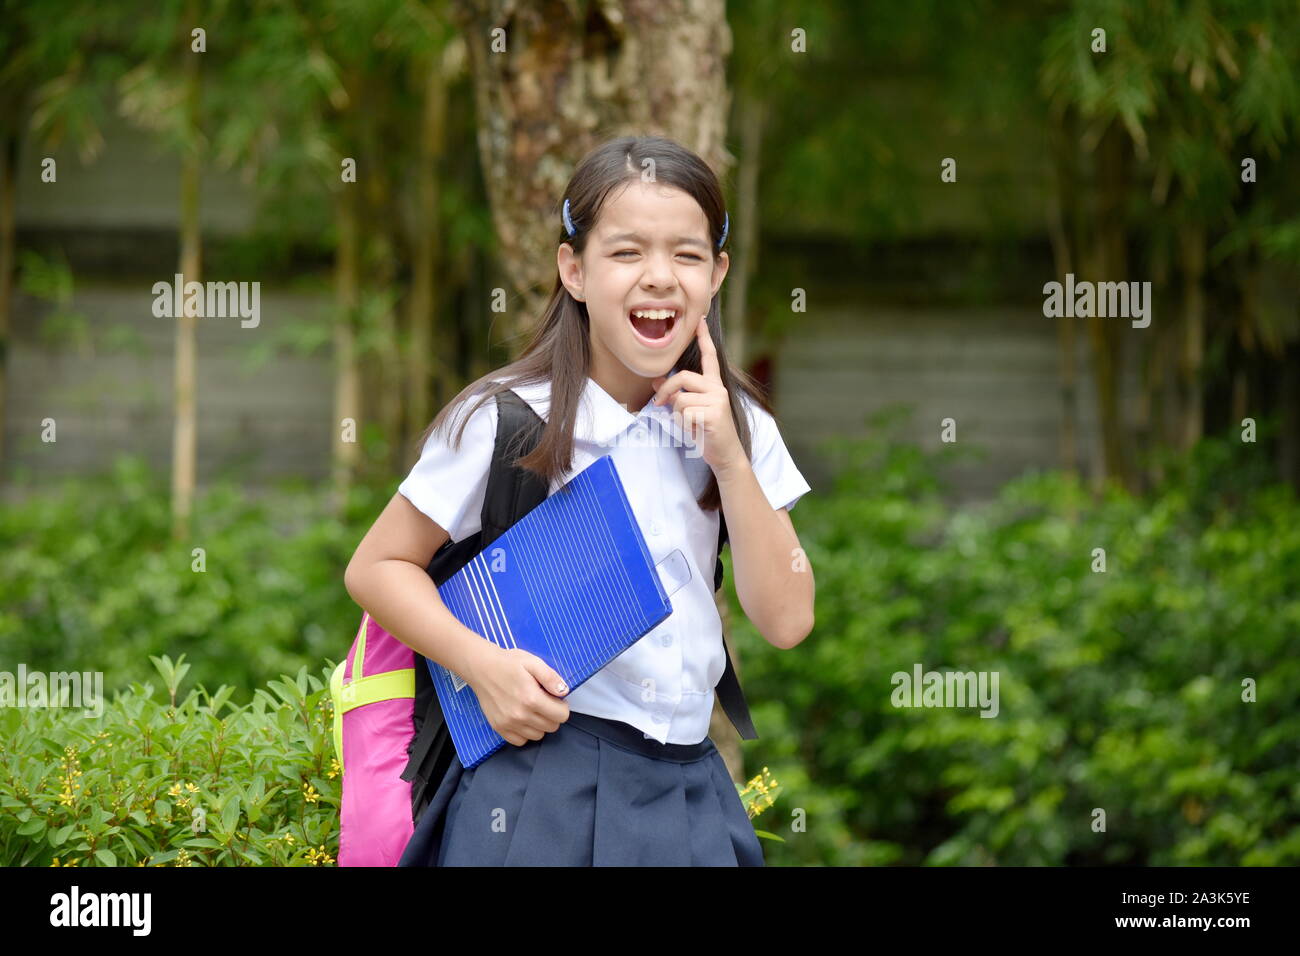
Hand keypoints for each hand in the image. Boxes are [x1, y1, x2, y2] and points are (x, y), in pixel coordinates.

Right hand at [466, 641, 569, 746]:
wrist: (481, 667)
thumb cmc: (508, 663)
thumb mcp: (533, 662)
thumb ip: (551, 678)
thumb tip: (564, 692)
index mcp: (532, 698)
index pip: (562, 716)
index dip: (562, 706)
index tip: (555, 698)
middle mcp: (520, 715)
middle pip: (552, 727)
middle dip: (552, 715)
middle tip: (543, 701)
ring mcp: (509, 723)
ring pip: (538, 735)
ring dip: (540, 724)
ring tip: (532, 708)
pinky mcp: (499, 728)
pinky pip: (521, 741)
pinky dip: (525, 732)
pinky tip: (522, 718)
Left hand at [651, 315, 745, 474]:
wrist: (725, 455)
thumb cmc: (707, 432)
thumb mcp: (690, 410)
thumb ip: (676, 393)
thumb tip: (655, 381)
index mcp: (714, 385)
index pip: (709, 357)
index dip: (703, 339)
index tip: (700, 322)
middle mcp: (718, 389)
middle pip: (682, 377)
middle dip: (666, 389)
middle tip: (658, 402)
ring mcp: (718, 401)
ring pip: (680, 399)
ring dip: (677, 414)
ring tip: (689, 424)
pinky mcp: (714, 414)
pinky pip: (685, 414)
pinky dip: (683, 425)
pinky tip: (696, 432)